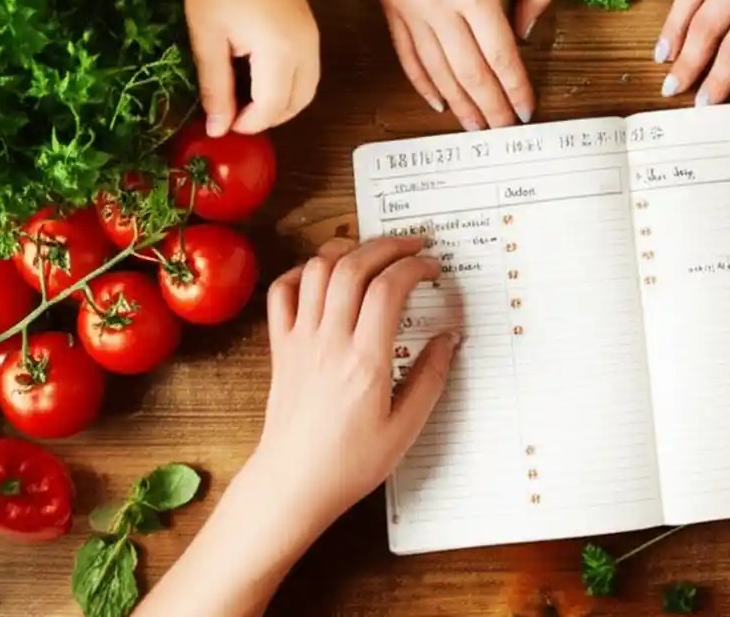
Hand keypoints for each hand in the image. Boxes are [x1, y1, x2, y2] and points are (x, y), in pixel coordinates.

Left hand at [184, 0, 319, 135]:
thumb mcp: (207, 39)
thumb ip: (216, 87)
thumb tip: (218, 128)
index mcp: (279, 50)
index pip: (272, 106)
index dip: (249, 123)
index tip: (224, 125)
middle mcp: (306, 47)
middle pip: (298, 103)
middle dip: (268, 118)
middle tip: (235, 118)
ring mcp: (313, 37)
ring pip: (307, 90)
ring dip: (281, 104)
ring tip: (247, 102)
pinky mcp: (311, 29)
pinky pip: (308, 71)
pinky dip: (288, 86)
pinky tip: (260, 79)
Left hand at [245, 236, 459, 529]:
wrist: (292, 483)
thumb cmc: (348, 463)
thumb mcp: (405, 428)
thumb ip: (430, 378)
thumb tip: (449, 339)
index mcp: (365, 361)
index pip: (389, 288)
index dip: (415, 266)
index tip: (433, 267)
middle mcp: (329, 341)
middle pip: (353, 266)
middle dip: (387, 245)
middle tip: (411, 246)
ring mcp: (300, 341)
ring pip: (316, 270)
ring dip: (346, 251)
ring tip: (371, 253)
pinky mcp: (280, 348)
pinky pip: (281, 293)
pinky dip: (301, 272)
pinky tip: (323, 277)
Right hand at [374, 0, 550, 129]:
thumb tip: (525, 35)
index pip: (501, 57)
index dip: (515, 88)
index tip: (526, 109)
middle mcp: (439, 6)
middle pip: (470, 73)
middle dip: (491, 107)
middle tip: (503, 130)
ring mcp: (410, 9)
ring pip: (438, 72)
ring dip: (460, 105)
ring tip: (476, 127)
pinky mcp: (391, 7)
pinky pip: (408, 57)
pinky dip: (424, 85)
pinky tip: (439, 103)